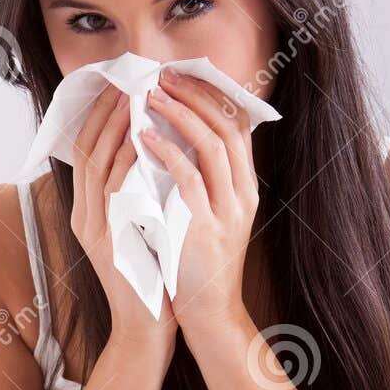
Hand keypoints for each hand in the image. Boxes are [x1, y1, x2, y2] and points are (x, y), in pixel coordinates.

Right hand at [71, 82, 177, 355]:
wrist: (146, 331)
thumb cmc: (152, 282)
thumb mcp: (143, 230)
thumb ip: (141, 197)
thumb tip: (157, 159)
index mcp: (90, 212)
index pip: (91, 151)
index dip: (104, 116)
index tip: (124, 86)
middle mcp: (84, 216)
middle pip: (87, 148)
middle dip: (106, 110)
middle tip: (128, 77)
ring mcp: (92, 227)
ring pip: (97, 162)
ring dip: (116, 125)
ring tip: (135, 95)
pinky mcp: (106, 240)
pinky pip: (113, 189)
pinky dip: (126, 159)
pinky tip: (142, 136)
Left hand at [140, 69, 259, 334]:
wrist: (207, 314)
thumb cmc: (198, 265)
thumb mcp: (209, 215)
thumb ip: (202, 182)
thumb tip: (177, 140)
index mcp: (245, 188)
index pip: (237, 125)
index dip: (212, 96)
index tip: (182, 77)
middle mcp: (242, 194)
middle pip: (226, 125)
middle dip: (194, 95)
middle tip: (162, 76)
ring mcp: (226, 210)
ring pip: (211, 144)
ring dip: (180, 113)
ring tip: (151, 94)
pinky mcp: (203, 228)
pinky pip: (187, 177)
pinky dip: (166, 151)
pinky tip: (144, 136)